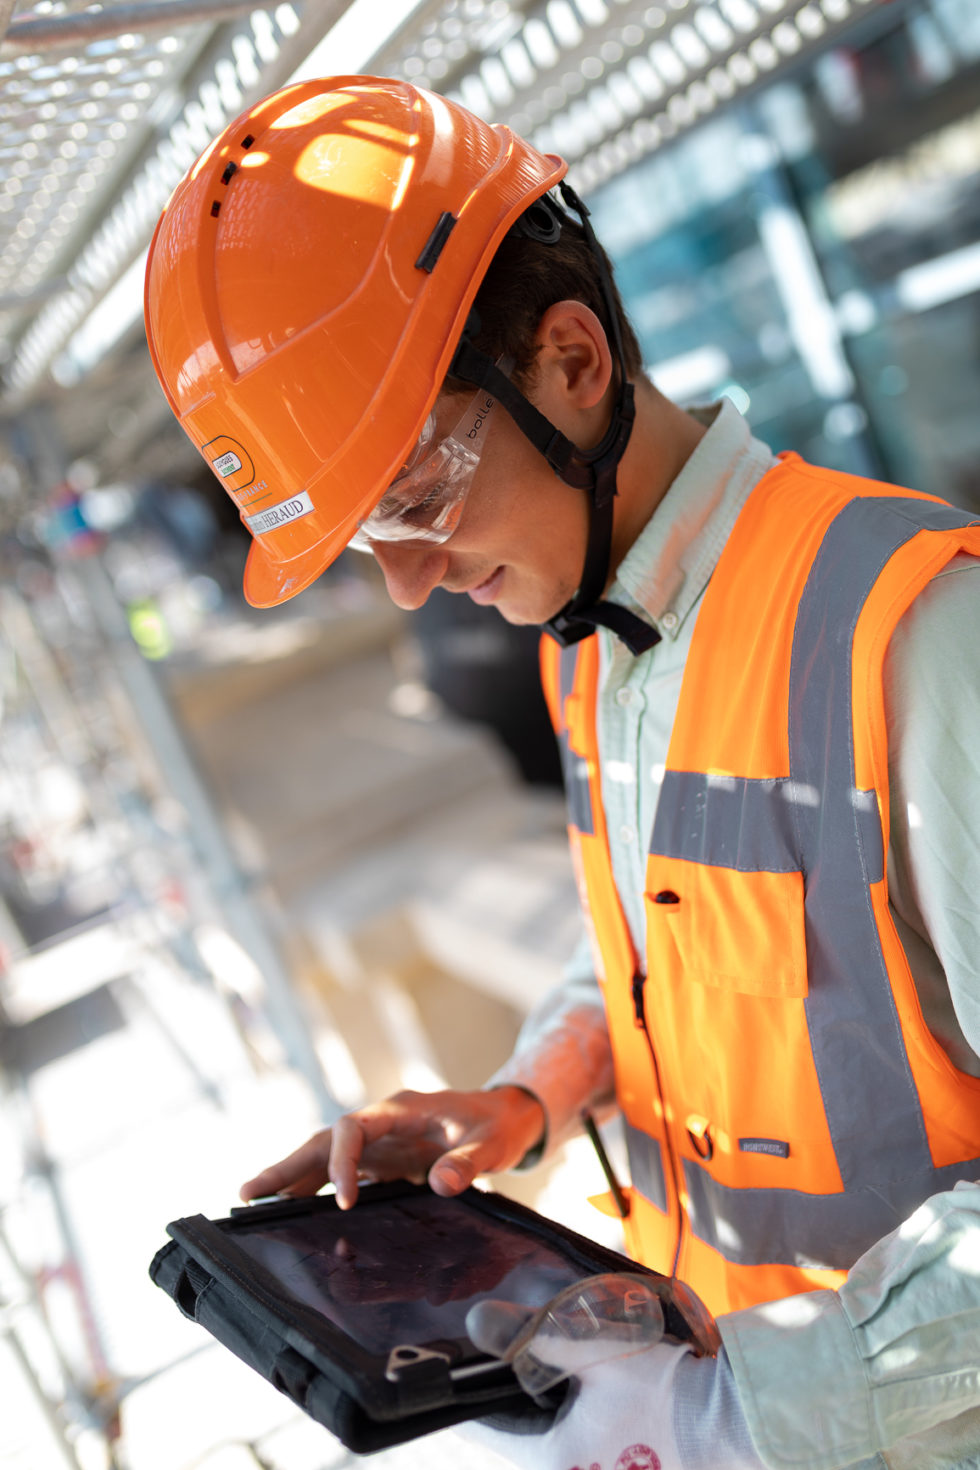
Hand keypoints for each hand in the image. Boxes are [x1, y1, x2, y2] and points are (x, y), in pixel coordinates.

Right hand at [239, 1085, 544, 1209]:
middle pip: (324, 1141)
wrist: (505, 1118)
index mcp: (401, 1109)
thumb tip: (440, 1184)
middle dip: (288, 1166)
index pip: (354, 1129)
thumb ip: (469, 1162)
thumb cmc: (496, 1125)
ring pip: (326, 1157)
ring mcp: (379, 1144)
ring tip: (254, 1204)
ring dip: (292, 1179)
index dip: (342, 1162)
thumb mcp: (492, 1143)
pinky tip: (296, 1216)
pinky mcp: (382, 1163)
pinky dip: (317, 1192)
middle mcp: (381, 1124)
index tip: (345, 1203)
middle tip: (249, 1194)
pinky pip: (342, 1176)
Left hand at [461, 1275, 693, 1469]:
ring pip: (547, 1435)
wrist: (729, 1418)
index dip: (474, 1387)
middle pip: (517, 1430)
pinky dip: (572, 1414)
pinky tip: (587, 1385)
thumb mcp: (593, 1351)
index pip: (488, 1426)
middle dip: (514, 1388)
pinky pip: (576, 1444)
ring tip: (559, 1359)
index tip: (468, 1357)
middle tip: (519, 1344)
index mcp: (554, 1462)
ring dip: (545, 1401)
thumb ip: (531, 1335)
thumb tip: (476, 1320)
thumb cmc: (661, 1386)